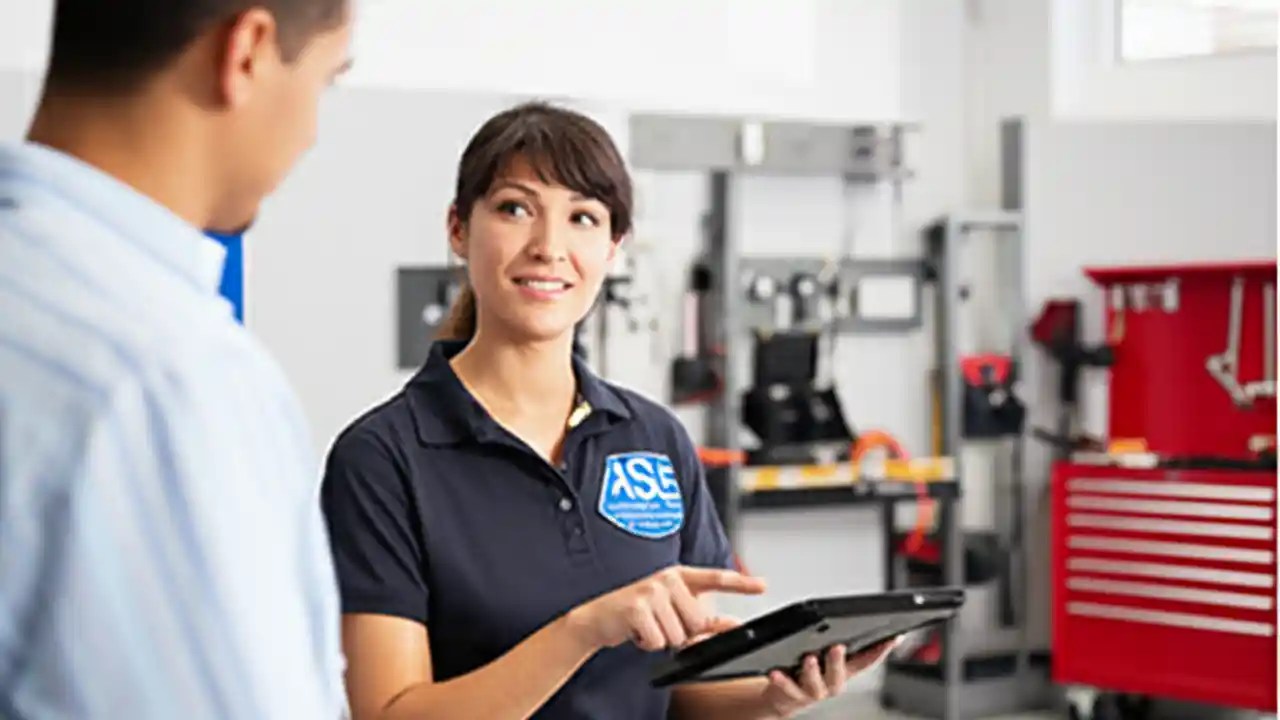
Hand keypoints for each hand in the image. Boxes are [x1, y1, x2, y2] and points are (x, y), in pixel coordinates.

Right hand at [566, 566, 766, 651]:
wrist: (598, 618)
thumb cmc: (639, 614)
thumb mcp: (673, 613)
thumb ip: (705, 620)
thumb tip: (734, 626)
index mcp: (680, 576)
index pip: (715, 578)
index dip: (741, 583)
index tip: (762, 585)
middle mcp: (667, 579)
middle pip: (697, 622)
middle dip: (681, 632)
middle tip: (661, 623)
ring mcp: (652, 590)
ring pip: (678, 635)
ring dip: (663, 639)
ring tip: (648, 626)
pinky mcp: (637, 607)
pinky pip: (659, 641)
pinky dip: (648, 644)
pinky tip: (638, 632)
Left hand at [760, 638, 897, 718]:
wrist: (783, 699)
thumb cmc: (807, 671)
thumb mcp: (827, 657)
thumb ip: (842, 642)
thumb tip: (853, 618)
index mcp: (843, 670)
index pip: (867, 659)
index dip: (882, 649)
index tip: (894, 636)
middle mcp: (831, 683)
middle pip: (839, 674)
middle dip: (838, 661)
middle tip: (837, 647)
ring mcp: (813, 691)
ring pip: (815, 685)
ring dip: (812, 672)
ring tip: (809, 659)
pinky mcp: (792, 696)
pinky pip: (788, 689)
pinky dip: (783, 681)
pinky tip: (776, 672)